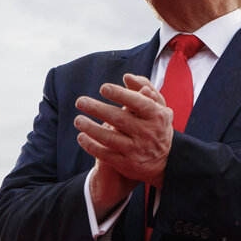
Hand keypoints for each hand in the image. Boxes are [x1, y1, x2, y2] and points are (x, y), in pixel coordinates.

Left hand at [75, 74, 173, 191]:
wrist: (163, 160)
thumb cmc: (155, 125)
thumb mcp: (157, 107)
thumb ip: (143, 90)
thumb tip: (127, 77)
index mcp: (156, 116)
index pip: (138, 103)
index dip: (120, 95)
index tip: (103, 88)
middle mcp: (147, 133)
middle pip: (119, 119)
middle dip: (98, 109)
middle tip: (80, 101)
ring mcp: (136, 149)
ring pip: (110, 138)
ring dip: (91, 128)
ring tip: (78, 120)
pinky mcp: (126, 163)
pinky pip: (105, 154)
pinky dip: (92, 146)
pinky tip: (81, 137)